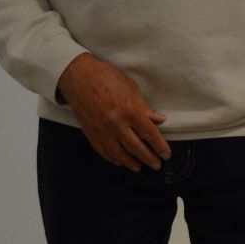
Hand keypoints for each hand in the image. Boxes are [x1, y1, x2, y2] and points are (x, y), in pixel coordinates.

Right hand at [57, 53, 169, 170]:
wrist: (78, 76)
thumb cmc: (106, 77)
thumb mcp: (131, 88)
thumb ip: (144, 107)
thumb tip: (159, 120)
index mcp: (129, 110)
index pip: (149, 134)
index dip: (159, 146)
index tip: (166, 154)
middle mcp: (116, 124)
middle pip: (136, 148)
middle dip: (149, 159)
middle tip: (156, 166)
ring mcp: (102, 130)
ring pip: (119, 153)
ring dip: (131, 163)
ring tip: (139, 167)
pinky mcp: (91, 133)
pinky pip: (103, 151)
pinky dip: (112, 158)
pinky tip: (119, 161)